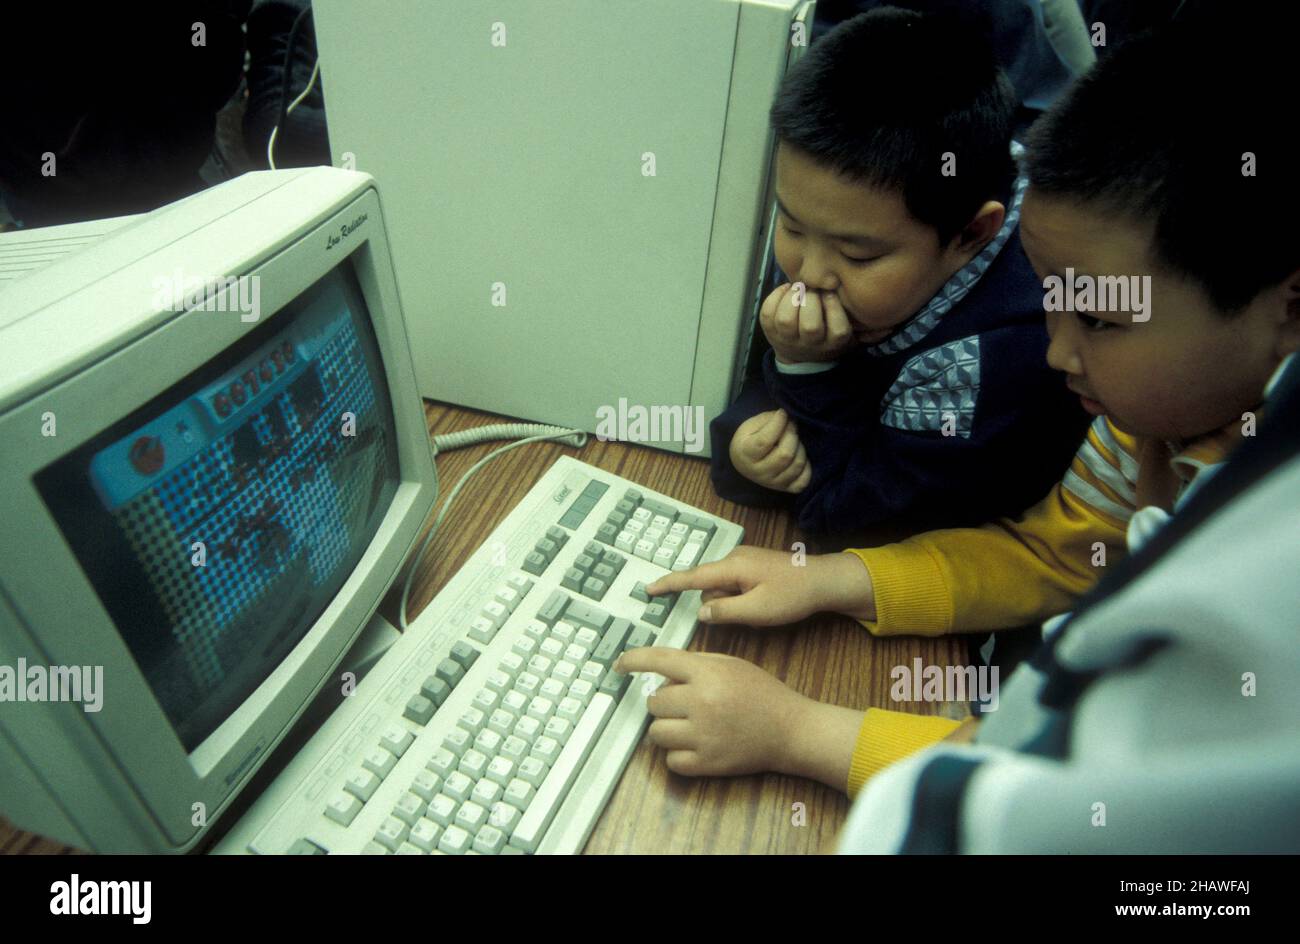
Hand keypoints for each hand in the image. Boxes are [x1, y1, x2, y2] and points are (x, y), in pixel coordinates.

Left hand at [613, 648, 808, 776]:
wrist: (790, 730)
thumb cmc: (762, 694)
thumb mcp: (731, 665)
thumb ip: (696, 664)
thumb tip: (661, 673)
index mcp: (707, 674)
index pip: (658, 661)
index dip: (633, 660)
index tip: (619, 665)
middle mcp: (701, 703)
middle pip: (653, 702)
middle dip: (663, 702)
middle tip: (684, 704)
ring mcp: (702, 735)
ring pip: (656, 732)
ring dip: (666, 728)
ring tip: (688, 726)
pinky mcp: (707, 763)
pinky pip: (671, 760)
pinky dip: (678, 755)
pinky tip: (695, 745)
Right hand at [645, 545, 876, 624]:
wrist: (824, 580)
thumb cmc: (792, 595)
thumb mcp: (757, 611)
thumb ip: (725, 612)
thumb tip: (700, 612)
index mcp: (732, 567)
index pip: (692, 577)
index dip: (669, 584)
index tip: (648, 589)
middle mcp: (734, 558)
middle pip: (708, 585)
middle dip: (716, 604)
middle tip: (746, 614)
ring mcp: (744, 560)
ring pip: (721, 586)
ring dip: (730, 602)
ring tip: (760, 608)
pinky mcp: (752, 565)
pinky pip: (733, 583)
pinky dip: (738, 596)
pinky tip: (760, 603)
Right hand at [729, 409, 810, 492]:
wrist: (745, 462)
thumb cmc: (750, 439)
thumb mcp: (752, 425)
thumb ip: (769, 419)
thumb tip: (788, 417)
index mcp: (745, 454)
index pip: (766, 440)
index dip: (779, 423)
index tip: (783, 413)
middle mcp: (758, 473)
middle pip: (785, 455)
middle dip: (792, 435)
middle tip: (791, 426)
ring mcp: (773, 484)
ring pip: (796, 465)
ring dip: (800, 448)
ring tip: (794, 440)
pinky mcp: (785, 489)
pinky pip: (804, 480)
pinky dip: (806, 466)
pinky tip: (798, 456)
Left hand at [759, 282, 854, 363]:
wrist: (801, 353)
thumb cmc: (828, 329)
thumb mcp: (846, 323)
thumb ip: (847, 306)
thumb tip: (836, 281)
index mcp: (833, 343)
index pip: (838, 330)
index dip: (834, 307)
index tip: (829, 292)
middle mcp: (810, 345)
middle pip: (810, 327)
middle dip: (811, 299)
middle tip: (811, 288)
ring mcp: (788, 340)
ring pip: (786, 320)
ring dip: (792, 297)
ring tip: (798, 287)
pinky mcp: (770, 332)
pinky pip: (767, 313)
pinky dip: (776, 295)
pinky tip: (786, 290)